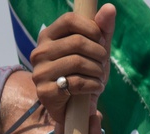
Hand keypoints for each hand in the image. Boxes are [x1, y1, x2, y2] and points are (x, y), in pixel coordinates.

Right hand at [29, 4, 115, 124]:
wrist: (74, 108)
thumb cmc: (84, 74)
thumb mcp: (96, 51)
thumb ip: (102, 30)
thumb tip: (110, 7)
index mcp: (48, 36)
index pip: (70, 19)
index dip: (92, 29)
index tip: (101, 42)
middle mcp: (39, 52)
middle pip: (78, 42)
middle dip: (99, 54)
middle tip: (103, 64)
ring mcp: (40, 72)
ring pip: (78, 62)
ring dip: (97, 72)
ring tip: (100, 78)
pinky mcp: (45, 92)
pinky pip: (77, 82)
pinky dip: (93, 85)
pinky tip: (95, 88)